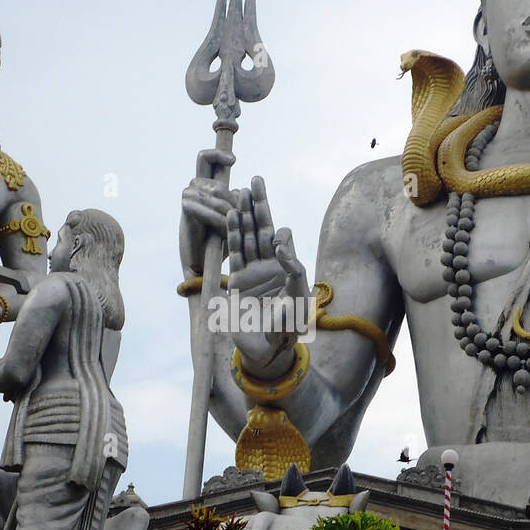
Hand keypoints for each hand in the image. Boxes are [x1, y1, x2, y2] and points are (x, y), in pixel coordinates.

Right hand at [180, 148, 237, 273]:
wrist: (203, 265)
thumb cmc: (219, 242)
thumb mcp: (232, 219)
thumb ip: (235, 202)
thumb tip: (238, 190)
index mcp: (205, 186)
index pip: (206, 159)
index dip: (217, 154)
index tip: (234, 161)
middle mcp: (195, 189)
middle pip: (217, 182)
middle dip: (231, 201)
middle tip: (235, 219)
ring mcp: (188, 199)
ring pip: (214, 193)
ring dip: (226, 212)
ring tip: (228, 230)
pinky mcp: (185, 211)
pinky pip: (205, 207)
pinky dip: (217, 220)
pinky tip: (222, 232)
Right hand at [226, 176, 310, 373]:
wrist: (267, 349)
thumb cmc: (288, 326)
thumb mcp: (298, 296)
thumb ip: (293, 268)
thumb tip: (282, 241)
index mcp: (286, 268)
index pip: (282, 240)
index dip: (279, 231)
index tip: (277, 235)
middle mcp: (269, 266)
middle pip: (263, 230)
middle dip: (260, 206)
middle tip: (256, 180)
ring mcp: (252, 271)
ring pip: (248, 237)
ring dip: (244, 215)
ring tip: (240, 192)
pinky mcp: (237, 280)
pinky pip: (234, 253)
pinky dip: (233, 234)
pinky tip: (231, 216)